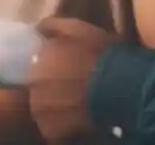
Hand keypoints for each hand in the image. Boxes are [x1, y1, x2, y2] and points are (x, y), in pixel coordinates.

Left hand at [26, 17, 117, 142]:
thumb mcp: (80, 29)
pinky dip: (60, 124)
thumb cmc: (102, 55)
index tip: (67, 69)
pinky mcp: (50, 128)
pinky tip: (76, 118)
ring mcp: (40, 107)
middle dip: (51, 85)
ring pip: (42, 105)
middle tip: (72, 87)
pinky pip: (50, 127)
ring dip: (54, 105)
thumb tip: (37, 28)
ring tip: (74, 104)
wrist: (120, 86)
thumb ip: (54, 25)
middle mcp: (34, 82)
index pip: (37, 63)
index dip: (53, 67)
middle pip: (38, 85)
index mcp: (39, 58)